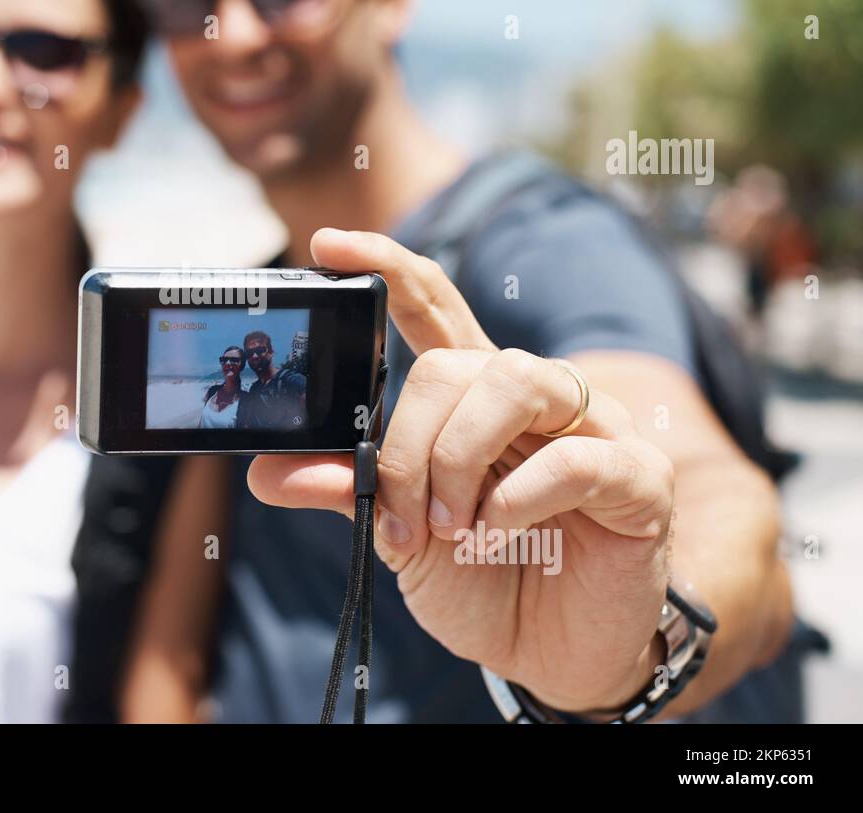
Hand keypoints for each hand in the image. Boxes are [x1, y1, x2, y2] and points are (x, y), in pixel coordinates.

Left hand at [246, 228, 675, 712]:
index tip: (327, 246)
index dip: (385, 268)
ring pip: (513, 383)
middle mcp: (536, 399)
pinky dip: (518, 497)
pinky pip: (576, 456)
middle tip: (400, 519)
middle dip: (407, 444)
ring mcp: (595, 428)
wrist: (551, 658)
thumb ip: (349, 490)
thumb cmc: (481, 581)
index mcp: (475, 400)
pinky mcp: (638, 478)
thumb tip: (265, 471)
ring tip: (450, 528)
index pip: (433, 308)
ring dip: (458, 460)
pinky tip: (498, 533)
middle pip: (455, 364)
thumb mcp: (400, 535)